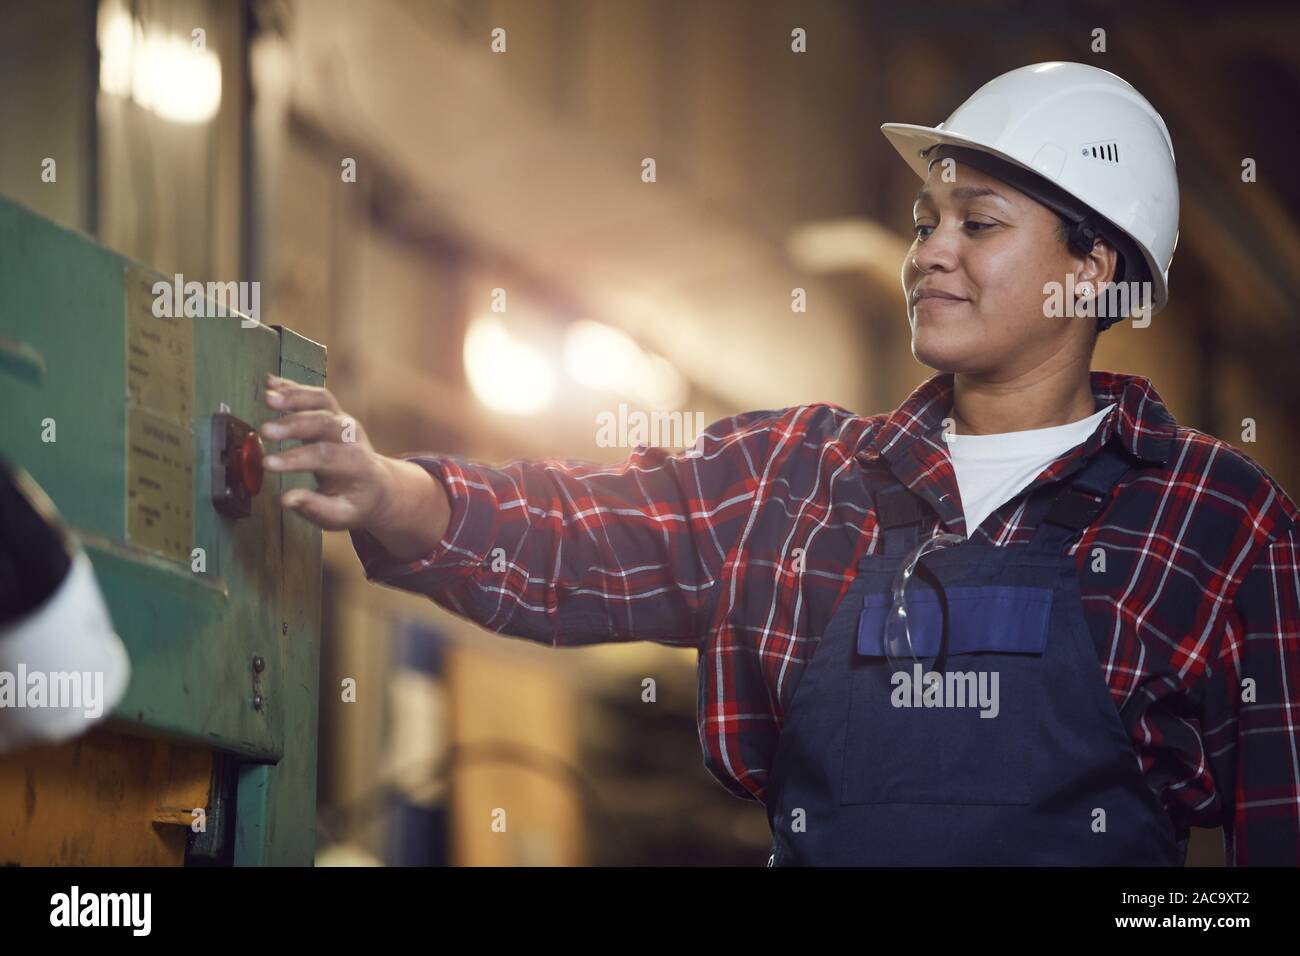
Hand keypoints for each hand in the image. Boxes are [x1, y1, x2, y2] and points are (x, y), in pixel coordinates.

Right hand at [258, 375, 449, 557]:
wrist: (376, 484)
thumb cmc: (354, 502)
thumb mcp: (340, 515)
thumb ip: (315, 508)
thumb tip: (285, 499)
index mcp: (355, 464)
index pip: (325, 457)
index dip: (295, 459)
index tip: (267, 464)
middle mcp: (351, 437)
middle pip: (324, 423)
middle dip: (294, 425)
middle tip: (265, 430)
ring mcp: (343, 420)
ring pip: (322, 401)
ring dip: (295, 396)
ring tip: (268, 397)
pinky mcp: (333, 412)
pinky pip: (315, 395)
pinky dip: (293, 387)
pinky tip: (270, 382)